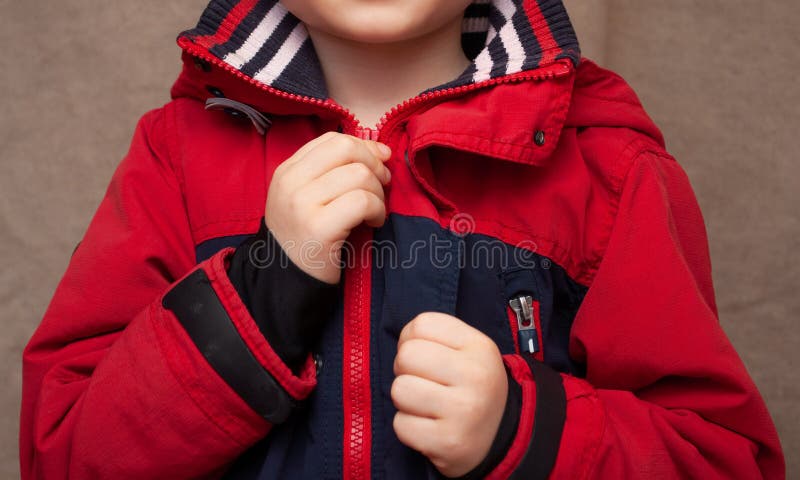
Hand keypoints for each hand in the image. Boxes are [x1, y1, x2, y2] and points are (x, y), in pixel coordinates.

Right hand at [265, 132, 391, 283]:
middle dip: (374, 165)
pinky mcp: (319, 228)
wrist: (286, 280)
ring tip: (374, 211)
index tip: (380, 162)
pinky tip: (374, 223)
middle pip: (347, 150)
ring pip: (360, 175)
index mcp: (288, 170)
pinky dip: (378, 211)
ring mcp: (302, 204)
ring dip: (378, 193)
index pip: (333, 140)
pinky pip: (363, 202)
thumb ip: (336, 171)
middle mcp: (291, 182)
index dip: (364, 146)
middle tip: (382, 187)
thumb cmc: (306, 237)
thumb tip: (382, 151)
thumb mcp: (309, 197)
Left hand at [391, 312, 508, 477]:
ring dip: (405, 401)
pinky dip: (408, 427)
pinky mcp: (448, 441)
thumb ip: (436, 336)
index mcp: (480, 347)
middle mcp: (476, 376)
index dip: (413, 340)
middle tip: (425, 383)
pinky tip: (429, 427)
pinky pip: (400, 424)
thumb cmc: (471, 387)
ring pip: (399, 390)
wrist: (498, 437)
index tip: (426, 357)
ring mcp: (464, 411)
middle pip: (406, 355)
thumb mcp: (468, 351)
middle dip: (406, 370)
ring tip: (427, 406)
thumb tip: (403, 342)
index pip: (422, 324)